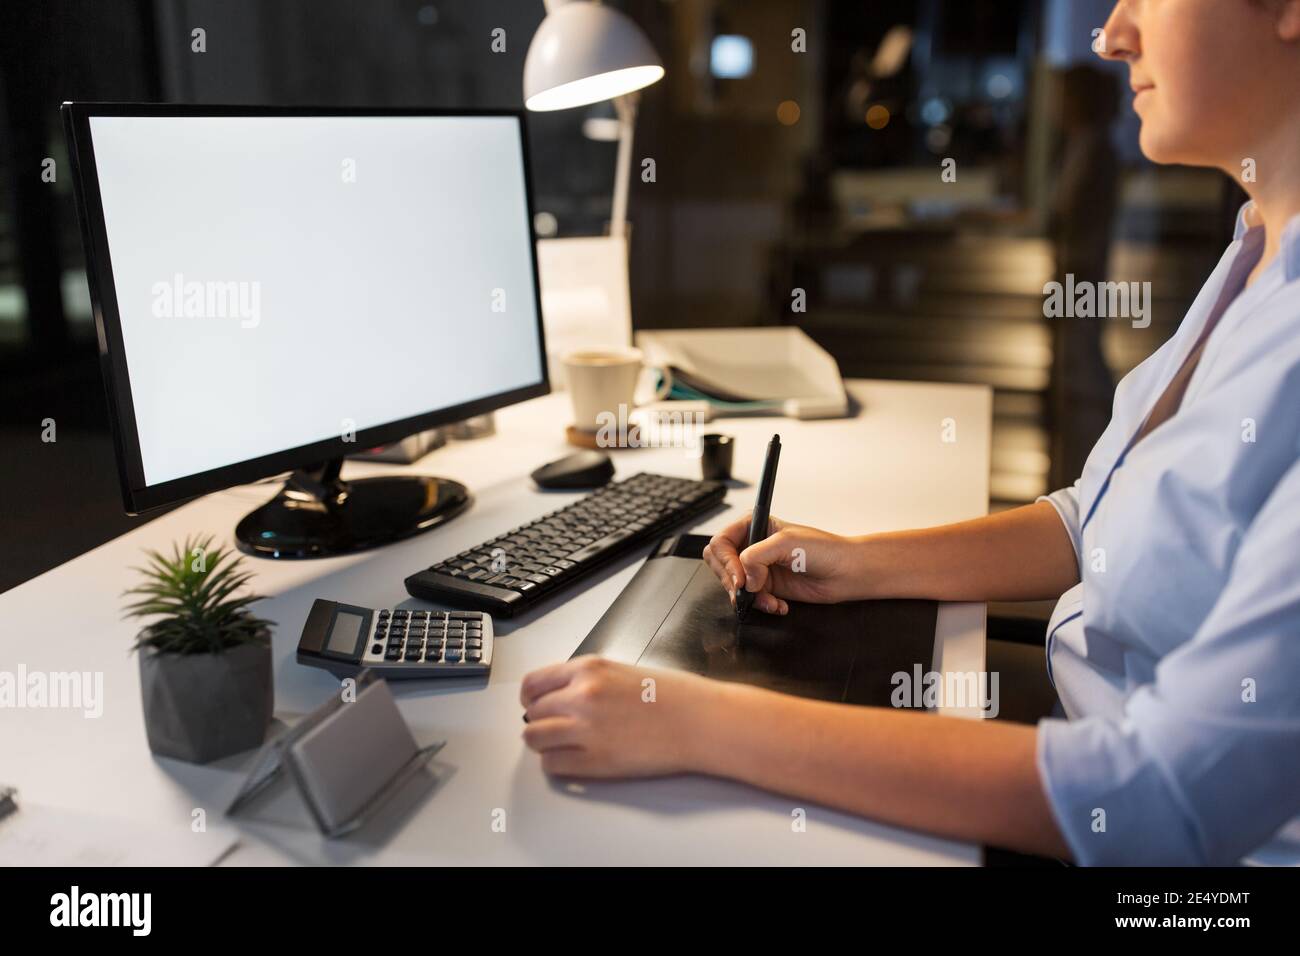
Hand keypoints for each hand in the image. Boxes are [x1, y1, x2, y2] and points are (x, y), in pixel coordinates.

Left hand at [520, 656, 718, 777]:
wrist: (700, 721)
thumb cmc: (674, 695)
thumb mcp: (622, 670)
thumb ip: (588, 680)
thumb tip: (561, 697)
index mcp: (588, 669)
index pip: (534, 683)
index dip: (531, 697)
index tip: (535, 704)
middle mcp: (580, 696)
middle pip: (532, 713)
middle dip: (539, 720)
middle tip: (552, 727)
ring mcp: (585, 730)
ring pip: (534, 739)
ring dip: (543, 743)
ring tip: (559, 744)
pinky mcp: (595, 761)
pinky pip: (552, 765)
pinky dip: (556, 764)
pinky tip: (572, 760)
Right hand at [702, 514, 862, 613]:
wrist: (847, 573)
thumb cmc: (825, 549)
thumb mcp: (787, 543)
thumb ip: (757, 556)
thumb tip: (744, 578)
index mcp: (754, 526)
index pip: (721, 542)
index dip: (725, 562)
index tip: (739, 578)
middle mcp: (754, 546)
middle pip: (721, 564)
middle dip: (732, 581)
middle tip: (746, 591)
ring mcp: (759, 568)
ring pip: (734, 586)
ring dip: (749, 597)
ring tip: (769, 600)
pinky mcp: (767, 587)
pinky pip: (751, 600)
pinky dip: (761, 605)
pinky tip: (778, 605)